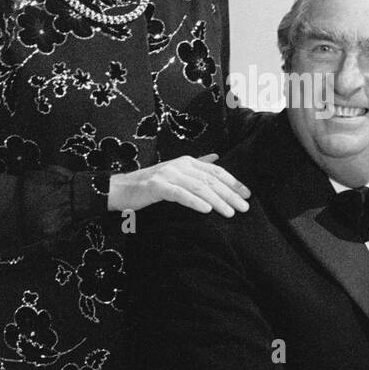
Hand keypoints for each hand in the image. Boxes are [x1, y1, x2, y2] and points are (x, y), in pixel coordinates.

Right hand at [107, 154, 250, 217]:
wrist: (121, 189)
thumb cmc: (150, 183)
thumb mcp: (176, 172)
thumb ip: (197, 164)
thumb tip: (217, 157)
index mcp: (187, 161)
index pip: (215, 171)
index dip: (233, 182)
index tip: (247, 194)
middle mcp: (180, 165)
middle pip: (210, 180)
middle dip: (230, 194)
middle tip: (245, 207)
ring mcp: (168, 174)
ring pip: (198, 187)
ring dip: (217, 200)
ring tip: (230, 213)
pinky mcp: (157, 187)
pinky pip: (180, 194)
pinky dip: (195, 202)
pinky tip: (207, 210)